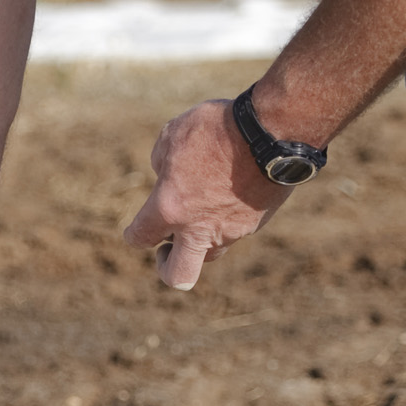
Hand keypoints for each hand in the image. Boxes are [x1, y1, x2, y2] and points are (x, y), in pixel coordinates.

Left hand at [122, 98, 287, 289]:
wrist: (272, 132)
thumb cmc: (217, 129)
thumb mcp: (174, 135)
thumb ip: (161, 163)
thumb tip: (166, 176)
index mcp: (170, 208)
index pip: (141, 238)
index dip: (134, 235)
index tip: (137, 229)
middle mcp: (199, 228)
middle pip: (178, 276)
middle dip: (168, 268)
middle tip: (167, 248)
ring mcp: (231, 230)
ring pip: (211, 253)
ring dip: (200, 240)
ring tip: (202, 210)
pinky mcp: (255, 223)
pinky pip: (235, 231)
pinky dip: (227, 219)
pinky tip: (230, 192)